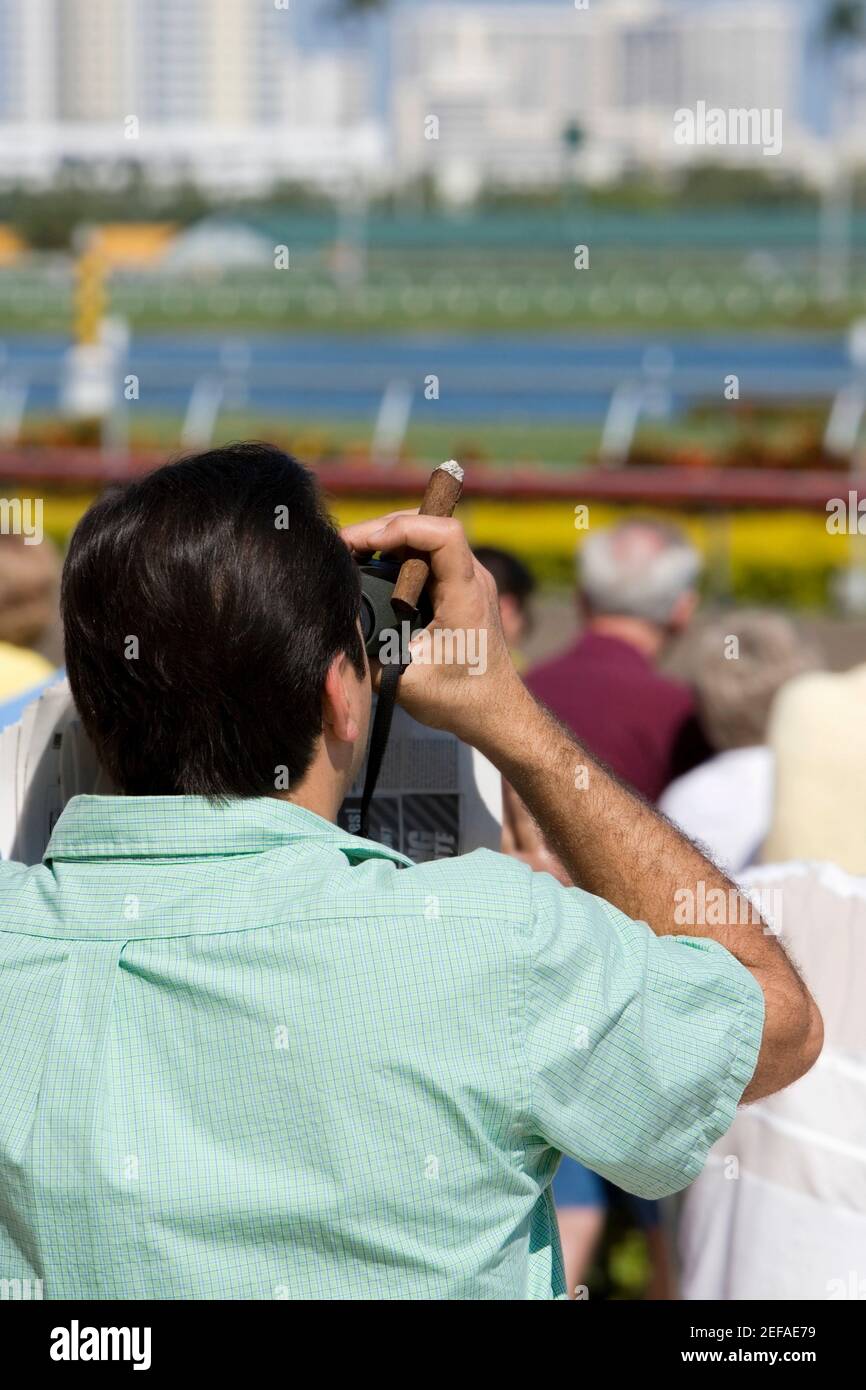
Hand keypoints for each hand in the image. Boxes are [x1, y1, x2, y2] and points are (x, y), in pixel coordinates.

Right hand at [341, 511, 524, 744]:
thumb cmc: (459, 698)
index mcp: (466, 596)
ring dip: (388, 538)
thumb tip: (334, 628)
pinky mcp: (458, 585)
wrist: (494, 710)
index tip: (366, 544)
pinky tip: (371, 566)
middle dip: (383, 528)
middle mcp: (472, 578)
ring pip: (427, 535)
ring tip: (351, 552)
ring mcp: (467, 578)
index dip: (403, 528)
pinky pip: (428, 553)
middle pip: (429, 524)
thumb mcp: (407, 681)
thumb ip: (368, 655)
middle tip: (344, 546)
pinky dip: (397, 553)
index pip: (444, 535)